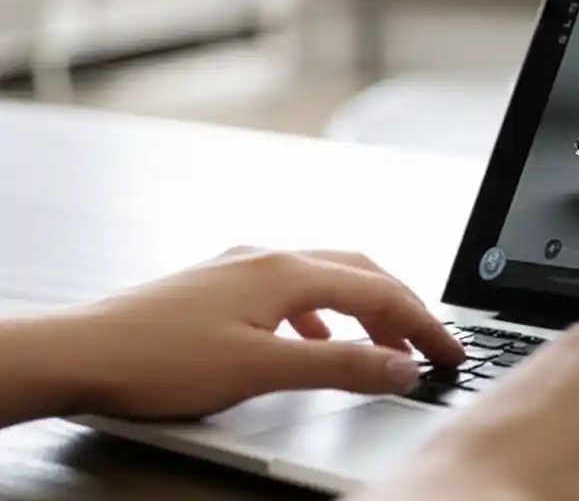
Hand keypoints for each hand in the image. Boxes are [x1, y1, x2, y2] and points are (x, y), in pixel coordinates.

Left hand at [66, 246, 462, 419]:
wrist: (78, 352)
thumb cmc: (157, 359)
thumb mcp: (261, 370)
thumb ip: (339, 367)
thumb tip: (400, 366)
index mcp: (287, 271)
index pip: (380, 293)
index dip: (424, 327)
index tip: (451, 355)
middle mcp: (270, 257)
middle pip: (361, 273)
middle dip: (404, 308)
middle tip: (431, 345)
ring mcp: (243, 267)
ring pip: (328, 277)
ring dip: (366, 309)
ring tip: (384, 345)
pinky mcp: (222, 284)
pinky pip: (295, 289)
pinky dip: (326, 314)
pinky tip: (315, 342)